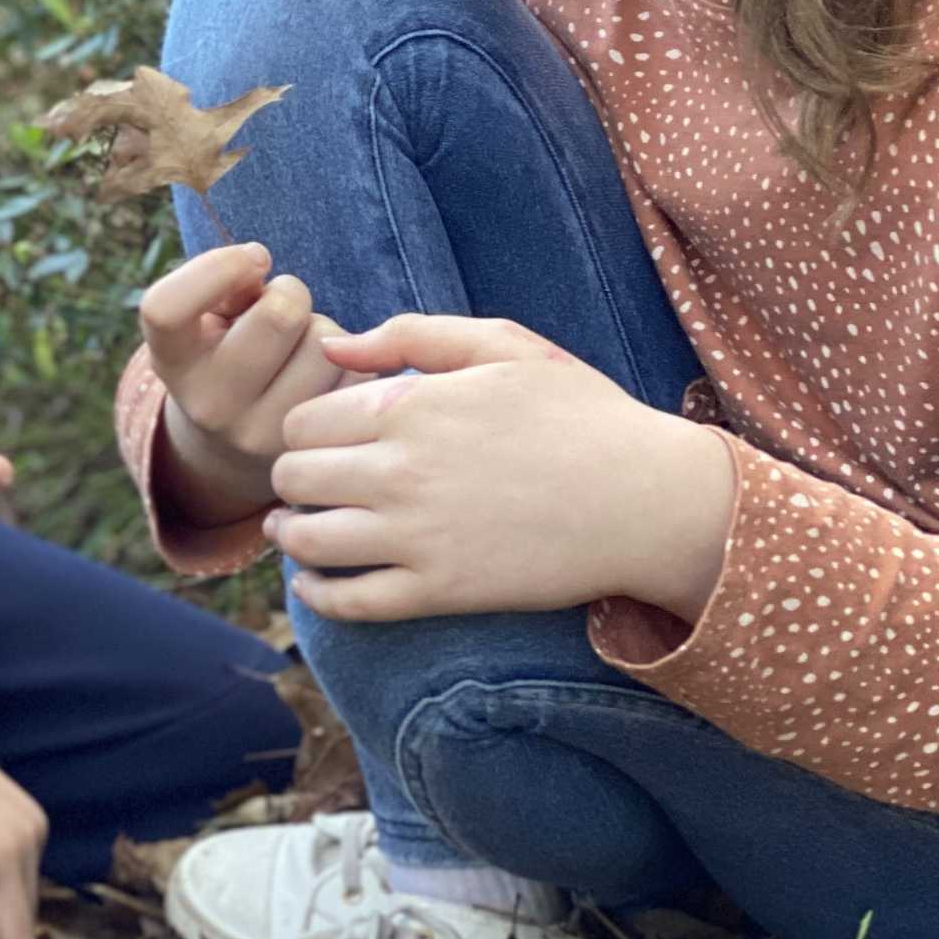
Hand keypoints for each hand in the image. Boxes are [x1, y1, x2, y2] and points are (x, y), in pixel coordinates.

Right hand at [139, 242, 350, 521]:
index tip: (253, 258)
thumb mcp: (209, 317)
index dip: (215, 268)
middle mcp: (208, 405)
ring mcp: (259, 434)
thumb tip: (258, 264)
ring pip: (324, 344)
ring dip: (322, 331)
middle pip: (279, 315)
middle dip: (290, 294)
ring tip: (297, 350)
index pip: (166, 307)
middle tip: (281, 311)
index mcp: (172, 361)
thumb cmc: (229, 350)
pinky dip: (351, 361)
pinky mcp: (310, 445)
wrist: (235, 439)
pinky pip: (357, 373)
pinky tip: (321, 375)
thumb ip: (226, 284)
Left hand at [272, 313, 736, 620]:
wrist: (647, 499)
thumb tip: (332, 347)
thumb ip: (413, 336)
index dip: (303, 430)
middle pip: (291, 478)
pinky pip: (347, 602)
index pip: (302, 422)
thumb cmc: (580, 414)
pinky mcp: (440, 592)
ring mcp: (417, 536)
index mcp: (409, 407)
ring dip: (291, 535)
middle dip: (290, 479)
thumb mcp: (504, 346)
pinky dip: (316, 594)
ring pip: (305, 541)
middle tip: (308, 484)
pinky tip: (315, 583)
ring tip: (301, 528)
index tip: (323, 439)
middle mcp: (400, 472)